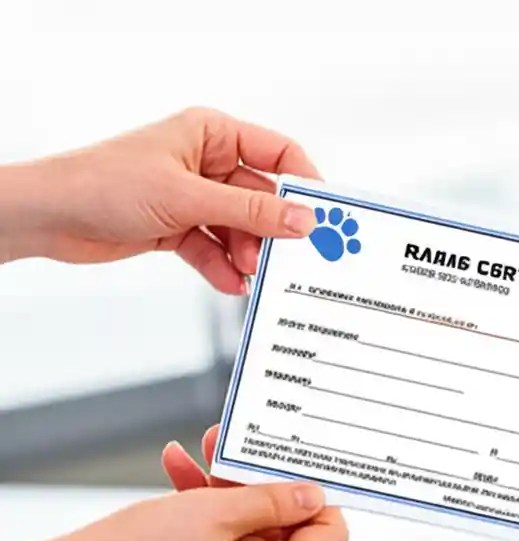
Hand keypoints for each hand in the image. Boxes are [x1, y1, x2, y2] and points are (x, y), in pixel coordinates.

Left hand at [0, 107, 320, 293]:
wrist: (48, 216)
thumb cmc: (105, 183)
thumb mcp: (189, 198)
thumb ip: (251, 212)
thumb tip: (302, 220)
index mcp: (212, 133)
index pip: (278, 153)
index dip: (304, 184)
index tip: (325, 215)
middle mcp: (206, 161)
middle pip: (261, 197)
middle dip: (272, 230)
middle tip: (292, 257)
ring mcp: (192, 196)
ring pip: (239, 228)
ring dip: (247, 253)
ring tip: (252, 273)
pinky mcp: (177, 226)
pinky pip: (214, 248)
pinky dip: (223, 266)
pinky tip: (231, 283)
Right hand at [37, 426, 347, 540]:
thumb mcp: (215, 511)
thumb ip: (274, 501)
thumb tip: (315, 494)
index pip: (329, 537)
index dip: (318, 496)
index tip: (301, 463)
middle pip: (289, 532)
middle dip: (263, 484)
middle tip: (244, 446)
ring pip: (251, 531)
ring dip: (229, 488)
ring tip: (205, 445)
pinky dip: (207, 509)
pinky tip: (179, 467)